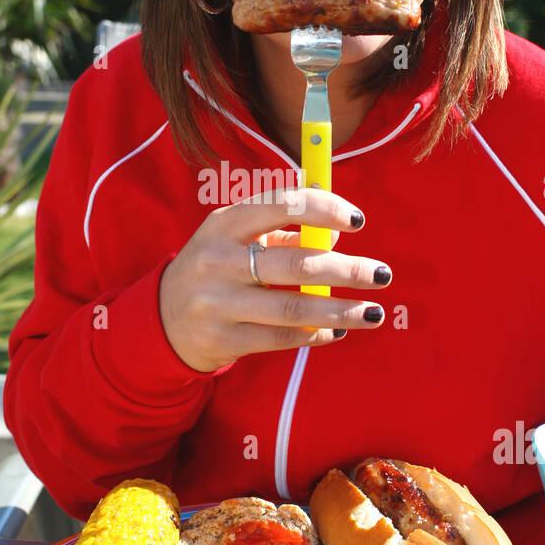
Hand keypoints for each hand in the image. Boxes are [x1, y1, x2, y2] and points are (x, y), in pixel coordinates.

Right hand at [158, 188, 391, 372]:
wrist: (163, 319)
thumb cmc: (219, 268)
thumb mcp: (239, 240)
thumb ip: (287, 234)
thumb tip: (338, 237)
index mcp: (225, 223)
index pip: (280, 205)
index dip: (324, 209)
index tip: (359, 221)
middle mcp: (218, 260)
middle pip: (295, 263)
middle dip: (346, 270)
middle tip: (381, 274)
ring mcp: (217, 302)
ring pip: (292, 307)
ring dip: (341, 311)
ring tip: (373, 313)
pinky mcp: (222, 339)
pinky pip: (280, 338)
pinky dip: (315, 334)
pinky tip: (338, 331)